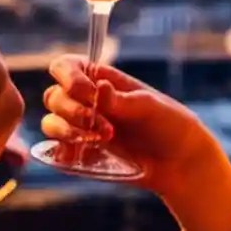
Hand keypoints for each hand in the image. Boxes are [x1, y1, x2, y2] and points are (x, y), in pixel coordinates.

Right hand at [42, 55, 221, 197]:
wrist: (180, 163)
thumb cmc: (169, 125)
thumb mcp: (150, 106)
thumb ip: (121, 99)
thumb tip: (100, 86)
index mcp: (99, 80)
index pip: (64, 67)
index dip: (68, 77)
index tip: (89, 93)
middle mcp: (84, 101)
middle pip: (53, 96)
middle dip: (74, 111)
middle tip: (106, 127)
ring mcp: (80, 128)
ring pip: (50, 122)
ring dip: (68, 131)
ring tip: (101, 141)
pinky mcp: (79, 153)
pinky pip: (55, 149)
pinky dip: (63, 151)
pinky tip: (86, 154)